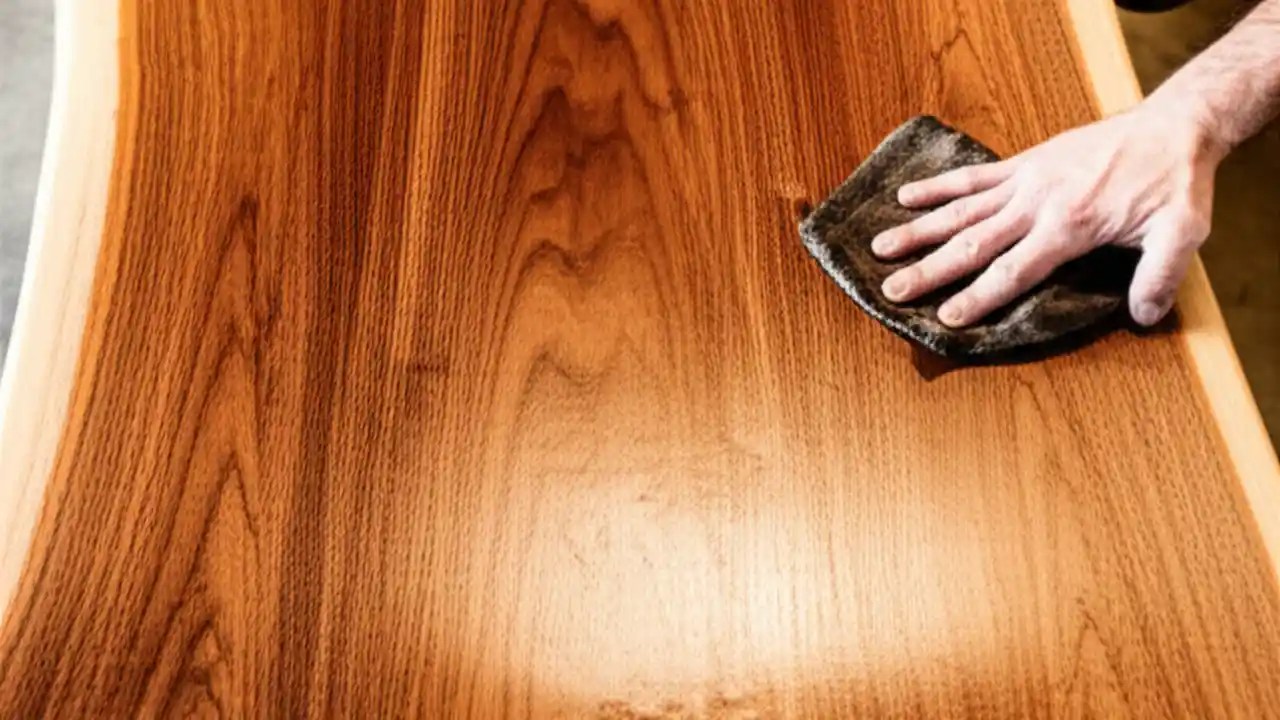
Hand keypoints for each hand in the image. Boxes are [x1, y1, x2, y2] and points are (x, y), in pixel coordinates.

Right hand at [870, 101, 1225, 326]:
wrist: (1172, 126)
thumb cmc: (1174, 183)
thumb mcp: (1182, 231)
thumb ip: (1159, 275)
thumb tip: (1142, 317)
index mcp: (1069, 227)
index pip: (1013, 271)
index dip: (978, 296)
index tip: (944, 318)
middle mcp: (1037, 205)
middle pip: (973, 243)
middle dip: (929, 269)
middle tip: (891, 290)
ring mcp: (1025, 182)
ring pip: (962, 210)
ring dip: (919, 229)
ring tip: (879, 246)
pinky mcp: (1024, 163)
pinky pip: (974, 178)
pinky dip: (938, 187)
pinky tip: (905, 196)